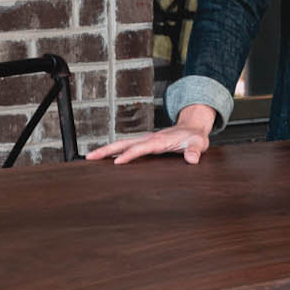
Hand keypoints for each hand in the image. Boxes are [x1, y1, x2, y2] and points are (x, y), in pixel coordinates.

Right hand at [87, 106, 214, 164]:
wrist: (192, 127)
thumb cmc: (195, 136)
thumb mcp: (199, 143)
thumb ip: (195, 150)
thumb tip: (192, 158)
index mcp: (159, 140)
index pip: (141, 148)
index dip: (129, 155)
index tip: (117, 162)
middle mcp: (149, 139)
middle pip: (124, 143)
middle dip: (107, 150)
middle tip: (90, 157)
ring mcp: (145, 140)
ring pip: (122, 144)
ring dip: (106, 150)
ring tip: (90, 157)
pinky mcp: (145, 143)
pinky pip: (127, 147)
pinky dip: (114, 151)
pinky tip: (106, 158)